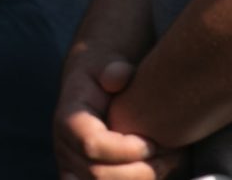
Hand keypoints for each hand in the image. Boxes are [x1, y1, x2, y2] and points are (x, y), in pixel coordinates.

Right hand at [54, 50, 173, 179]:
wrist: (96, 89)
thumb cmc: (108, 76)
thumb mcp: (109, 64)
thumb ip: (114, 69)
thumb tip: (115, 79)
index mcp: (68, 118)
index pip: (90, 144)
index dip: (124, 149)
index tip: (152, 143)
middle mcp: (64, 147)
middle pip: (96, 175)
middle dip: (137, 171)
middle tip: (167, 158)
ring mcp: (70, 168)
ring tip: (164, 167)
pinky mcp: (82, 179)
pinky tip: (155, 174)